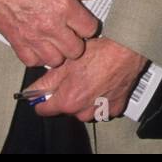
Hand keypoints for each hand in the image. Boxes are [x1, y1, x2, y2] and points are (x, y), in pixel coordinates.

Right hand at [0, 0, 100, 67]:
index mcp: (64, 6)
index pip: (89, 29)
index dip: (89, 26)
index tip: (83, 23)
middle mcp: (51, 25)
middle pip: (75, 50)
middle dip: (76, 42)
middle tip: (70, 34)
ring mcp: (33, 36)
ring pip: (55, 60)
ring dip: (58, 52)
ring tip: (54, 41)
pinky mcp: (17, 42)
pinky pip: (32, 61)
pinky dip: (36, 57)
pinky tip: (38, 45)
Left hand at [31, 37, 148, 122]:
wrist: (127, 50)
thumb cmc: (100, 53)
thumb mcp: (66, 63)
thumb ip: (47, 81)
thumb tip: (33, 90)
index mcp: (68, 101)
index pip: (43, 110)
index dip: (41, 99)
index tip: (43, 93)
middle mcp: (83, 111)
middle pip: (65, 109)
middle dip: (66, 96)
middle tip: (73, 77)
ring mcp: (100, 111)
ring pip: (83, 110)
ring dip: (83, 99)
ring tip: (89, 78)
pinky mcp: (114, 107)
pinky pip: (101, 108)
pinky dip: (100, 99)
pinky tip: (102, 83)